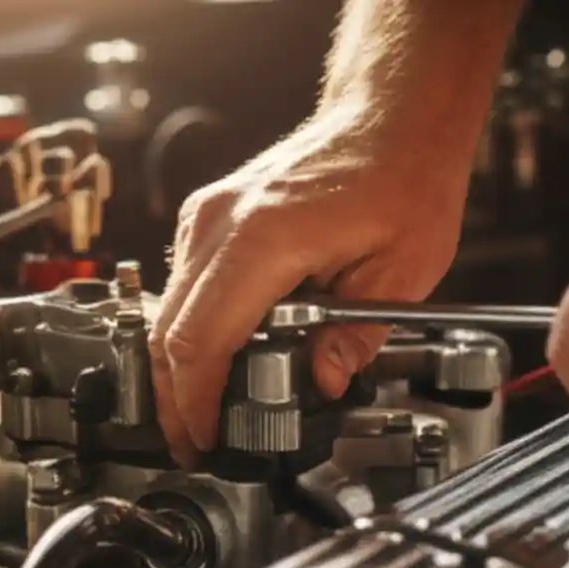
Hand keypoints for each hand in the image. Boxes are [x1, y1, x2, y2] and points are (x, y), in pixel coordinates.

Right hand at [149, 105, 470, 465]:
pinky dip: (189, 331)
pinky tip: (213, 363)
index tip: (204, 440)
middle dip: (174, 399)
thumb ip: (354, 338)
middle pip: (168, 330)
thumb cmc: (400, 178)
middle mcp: (220, 221)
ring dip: (176, 367)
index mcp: (262, 238)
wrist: (389, 121)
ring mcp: (208, 214)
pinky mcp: (209, 216)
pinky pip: (182, 286)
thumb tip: (322, 385)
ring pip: (167, 309)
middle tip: (194, 445)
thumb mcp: (401, 272)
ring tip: (201, 415)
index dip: (195, 402)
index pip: (199, 340)